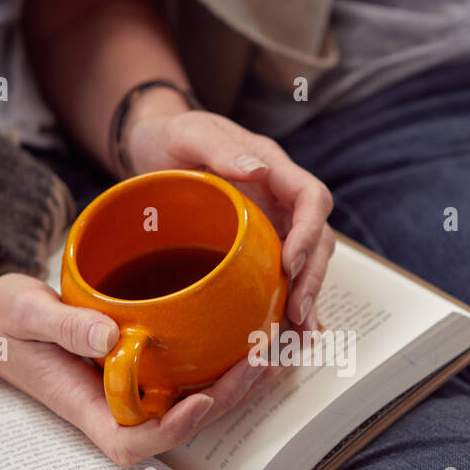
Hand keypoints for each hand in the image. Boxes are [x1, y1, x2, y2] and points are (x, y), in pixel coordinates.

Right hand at [0, 273, 269, 466]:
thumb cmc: (6, 322)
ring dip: (230, 385)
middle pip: (176, 425)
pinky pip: (183, 377)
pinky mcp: (140, 369)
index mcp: (84, 408)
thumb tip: (110, 338)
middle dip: (222, 402)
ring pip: (188, 403)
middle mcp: (114, 408)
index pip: (133, 443)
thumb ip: (64, 327)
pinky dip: (216, 363)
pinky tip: (241, 336)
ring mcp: (129, 391)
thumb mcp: (25, 313)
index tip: (199, 401)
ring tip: (266, 353)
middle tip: (259, 363)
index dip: (172, 432)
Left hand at [125, 105, 334, 331]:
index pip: (311, 198)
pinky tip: (288, 335)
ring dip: (306, 298)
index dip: (310, 232)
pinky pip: (281, 276)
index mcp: (273, 168)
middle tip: (296, 313)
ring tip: (301, 336)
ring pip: (306, 263)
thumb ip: (220, 147)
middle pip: (318, 239)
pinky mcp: (258, 247)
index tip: (291, 263)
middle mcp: (280, 199)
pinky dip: (287, 304)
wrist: (151, 146)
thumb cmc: (170, 136)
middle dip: (312, 277)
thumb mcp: (188, 133)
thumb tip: (258, 169)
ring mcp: (272, 224)